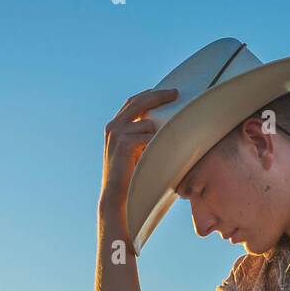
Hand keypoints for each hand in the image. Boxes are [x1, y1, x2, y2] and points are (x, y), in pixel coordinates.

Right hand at [99, 87, 177, 224]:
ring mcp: (117, 134)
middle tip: (175, 93)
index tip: (168, 92)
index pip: (134, 102)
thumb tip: (165, 126)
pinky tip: (156, 158)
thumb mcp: (138, 152)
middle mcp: (114, 127)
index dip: (150, 95)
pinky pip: (148, 137)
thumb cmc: (132, 178)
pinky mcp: (123, 144)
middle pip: (139, 102)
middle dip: (159, 96)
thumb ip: (144, 137)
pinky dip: (155, 146)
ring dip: (158, 137)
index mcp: (115, 127)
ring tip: (163, 150)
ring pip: (147, 123)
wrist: (117, 198)